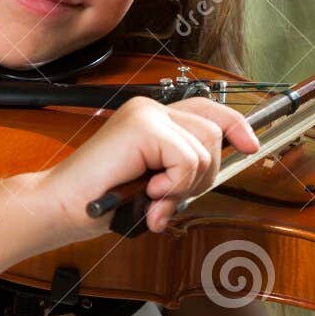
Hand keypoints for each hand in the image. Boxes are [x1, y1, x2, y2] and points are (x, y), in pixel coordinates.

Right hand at [34, 95, 258, 241]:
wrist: (63, 206)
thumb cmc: (104, 199)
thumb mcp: (157, 182)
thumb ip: (184, 170)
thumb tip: (220, 165)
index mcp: (154, 118)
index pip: (210, 109)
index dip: (236, 126)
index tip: (252, 147)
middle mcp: (151, 109)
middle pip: (214, 134)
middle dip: (203, 176)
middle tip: (169, 197)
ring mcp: (146, 114)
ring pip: (204, 149)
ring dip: (185, 185)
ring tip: (154, 197)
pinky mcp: (143, 126)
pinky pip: (187, 159)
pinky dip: (174, 185)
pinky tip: (149, 191)